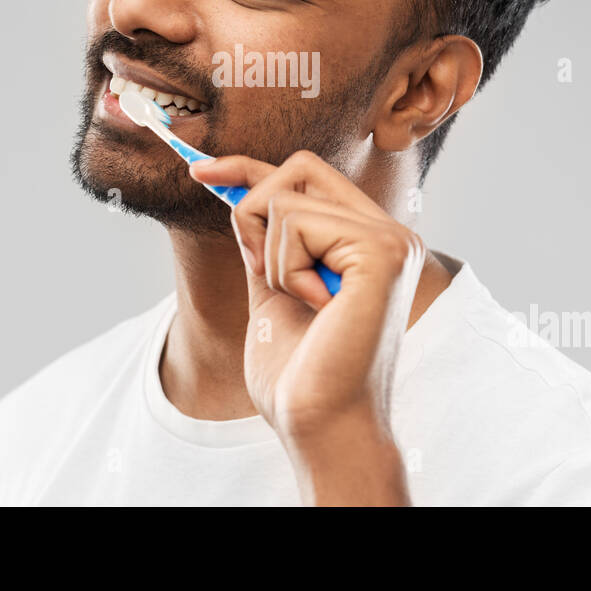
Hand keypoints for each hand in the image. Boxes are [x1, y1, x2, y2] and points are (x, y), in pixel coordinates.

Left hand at [189, 150, 425, 503]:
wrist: (320, 425)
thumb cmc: (300, 375)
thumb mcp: (272, 290)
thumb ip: (265, 241)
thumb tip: (236, 188)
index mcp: (369, 243)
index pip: (307, 176)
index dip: (249, 166)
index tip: (200, 170)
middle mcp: (389, 233)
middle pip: (297, 169)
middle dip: (254, 212)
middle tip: (261, 271)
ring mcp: (391, 240)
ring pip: (286, 199)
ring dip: (271, 258)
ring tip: (302, 304)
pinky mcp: (382, 251)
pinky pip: (297, 223)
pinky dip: (286, 269)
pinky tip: (316, 307)